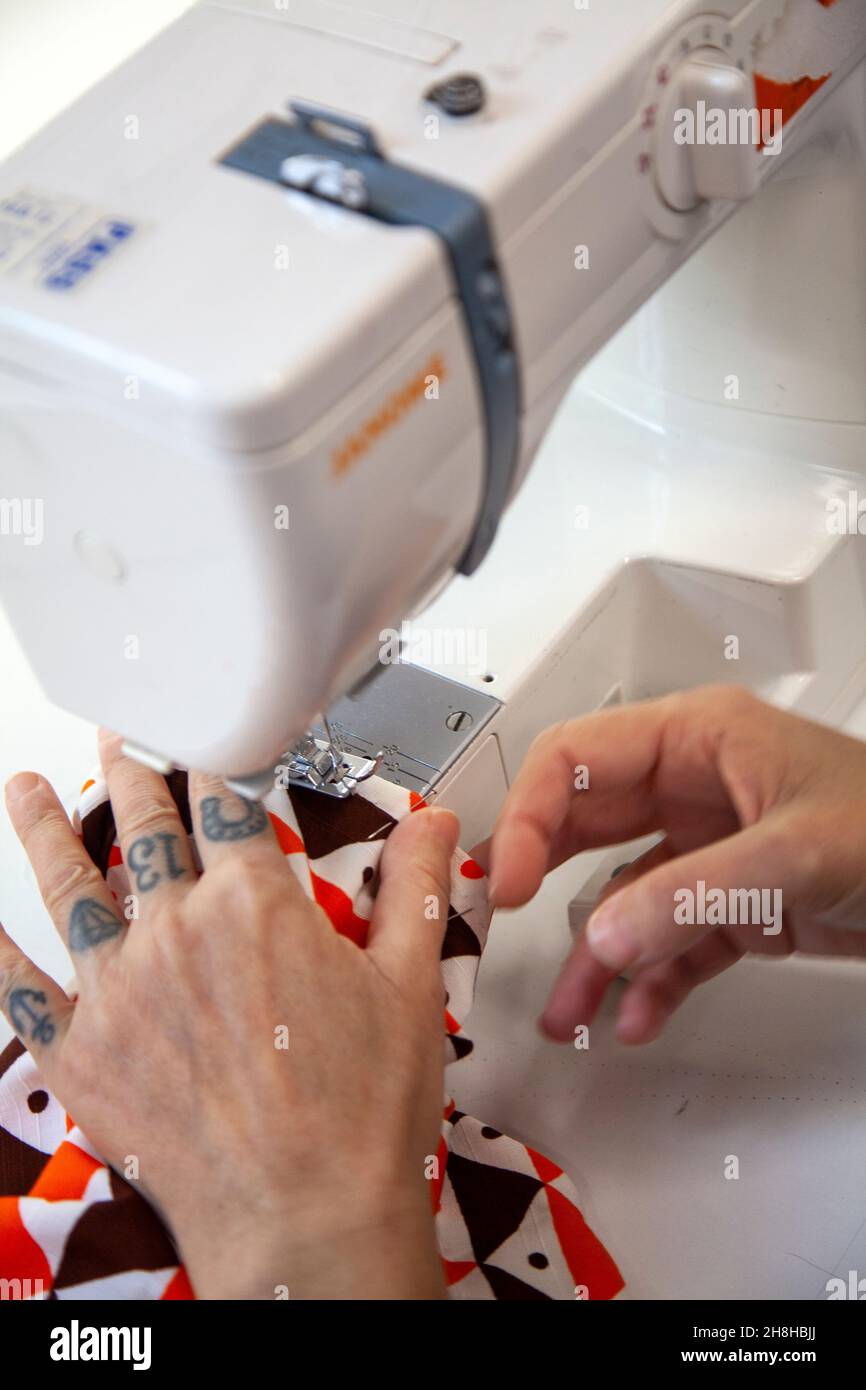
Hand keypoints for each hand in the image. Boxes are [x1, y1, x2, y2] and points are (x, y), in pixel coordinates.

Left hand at [0, 732, 458, 1298]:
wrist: (305, 1222)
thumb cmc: (360, 1115)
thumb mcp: (409, 984)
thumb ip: (413, 887)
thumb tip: (435, 822)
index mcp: (255, 905)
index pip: (225, 802)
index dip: (216, 762)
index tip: (209, 743)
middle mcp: (176, 932)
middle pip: (144, 830)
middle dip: (134, 775)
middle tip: (120, 742)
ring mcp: (119, 991)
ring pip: (72, 888)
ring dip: (49, 831)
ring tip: (30, 792)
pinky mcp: (81, 1053)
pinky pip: (23, 991)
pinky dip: (3, 955)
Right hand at [487, 686, 865, 1044]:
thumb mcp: (795, 852)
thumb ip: (691, 893)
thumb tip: (600, 937)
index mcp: (696, 738)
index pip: (578, 760)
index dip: (532, 816)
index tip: (511, 883)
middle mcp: (692, 786)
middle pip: (586, 826)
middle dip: (542, 881)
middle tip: (499, 928)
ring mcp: (710, 846)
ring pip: (623, 896)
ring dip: (594, 955)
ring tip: (569, 1013)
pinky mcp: (735, 902)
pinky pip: (670, 941)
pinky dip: (651, 982)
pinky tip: (638, 1018)